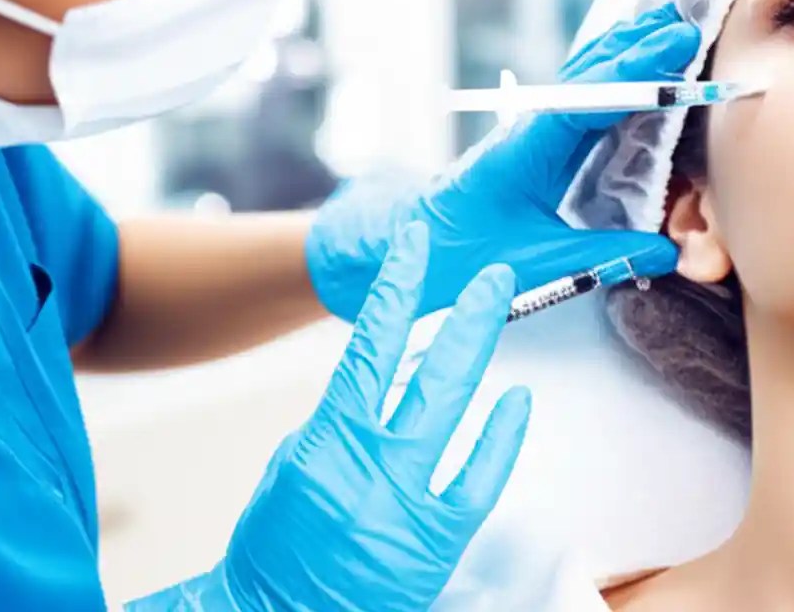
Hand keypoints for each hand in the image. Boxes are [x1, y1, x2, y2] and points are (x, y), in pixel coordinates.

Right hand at [129, 222, 530, 610]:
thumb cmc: (276, 546)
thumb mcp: (293, 467)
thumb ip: (338, 425)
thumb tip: (377, 391)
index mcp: (327, 437)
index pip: (368, 344)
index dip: (394, 289)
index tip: (412, 248)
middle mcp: (369, 459)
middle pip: (425, 366)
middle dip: (462, 313)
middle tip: (492, 274)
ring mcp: (405, 498)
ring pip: (452, 407)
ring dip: (478, 350)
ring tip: (499, 310)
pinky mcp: (436, 539)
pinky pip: (478, 479)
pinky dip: (499, 438)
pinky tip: (516, 401)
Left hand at [307, 3, 701, 319]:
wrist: (407, 247)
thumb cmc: (458, 256)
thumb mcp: (535, 264)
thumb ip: (602, 257)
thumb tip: (667, 255)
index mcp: (520, 153)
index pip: (582, 103)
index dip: (631, 76)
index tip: (671, 48)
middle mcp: (524, 133)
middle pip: (585, 80)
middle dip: (635, 51)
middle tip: (684, 25)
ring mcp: (526, 135)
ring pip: (580, 83)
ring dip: (621, 54)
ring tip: (662, 25)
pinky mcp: (531, 145)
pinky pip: (575, 102)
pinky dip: (606, 77)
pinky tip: (625, 64)